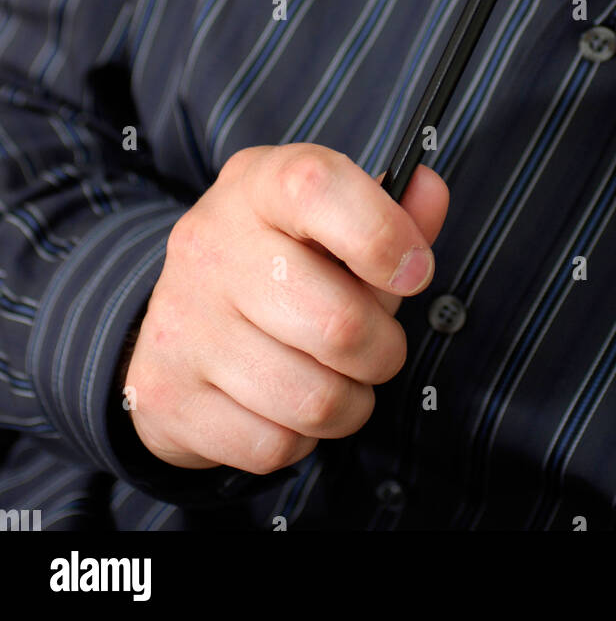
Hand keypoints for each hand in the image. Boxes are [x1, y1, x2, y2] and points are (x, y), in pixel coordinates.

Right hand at [123, 143, 448, 472]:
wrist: (172, 325)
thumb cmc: (275, 264)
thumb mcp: (327, 220)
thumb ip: (391, 210)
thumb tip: (430, 193)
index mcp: (257, 185)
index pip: (319, 189)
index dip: (384, 235)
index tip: (414, 270)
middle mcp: (211, 245)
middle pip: (338, 323)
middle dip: (383, 349)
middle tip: (375, 344)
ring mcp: (184, 322)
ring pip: (314, 399)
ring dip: (348, 403)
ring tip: (335, 378)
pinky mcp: (168, 396)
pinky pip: (273, 445)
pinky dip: (299, 439)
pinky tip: (283, 405)